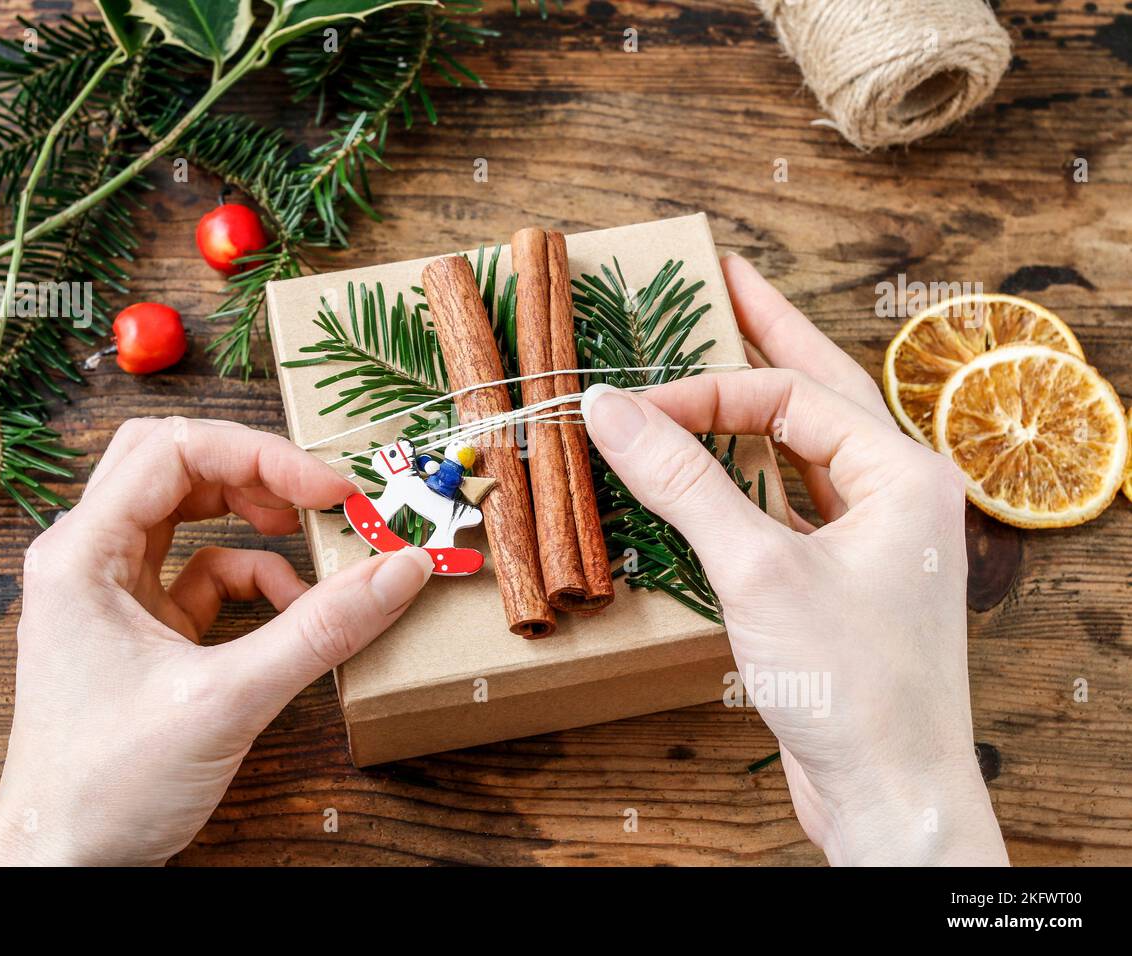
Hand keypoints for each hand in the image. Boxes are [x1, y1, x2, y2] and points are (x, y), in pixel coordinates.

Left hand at [0, 418, 433, 865]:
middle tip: (318, 495)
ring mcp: (114, 595)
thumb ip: (319, 630)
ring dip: (253, 519)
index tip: (327, 489)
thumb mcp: (226, 700)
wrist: (62, 865)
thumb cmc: (106, 786)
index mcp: (81, 555)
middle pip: (176, 467)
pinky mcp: (142, 630)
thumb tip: (401, 569)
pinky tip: (291, 609)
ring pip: (189, 514)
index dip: (258, 455)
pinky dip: (254, 579)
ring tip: (309, 534)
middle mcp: (88, 559)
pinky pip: (204, 574)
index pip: (171, 451)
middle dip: (253, 471)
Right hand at [581, 254, 1007, 865]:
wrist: (889, 796)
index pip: (790, 396)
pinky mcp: (840, 581)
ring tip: (714, 351)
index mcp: (904, 474)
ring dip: (752, 410)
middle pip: (818, 393)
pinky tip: (713, 464)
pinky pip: (789, 504)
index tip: (628, 405)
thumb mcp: (757, 570)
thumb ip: (682, 481)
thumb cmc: (850, 685)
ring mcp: (873, 539)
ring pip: (804, 450)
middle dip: (767, 337)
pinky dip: (744, 479)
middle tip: (722, 279)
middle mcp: (897, 495)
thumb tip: (609, 409)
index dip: (705, 392)